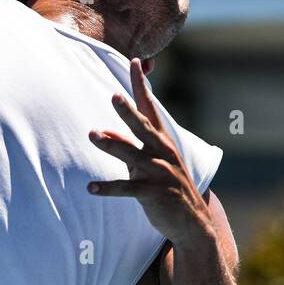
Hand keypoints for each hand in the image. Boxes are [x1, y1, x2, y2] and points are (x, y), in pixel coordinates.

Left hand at [86, 58, 213, 246]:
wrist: (192, 223)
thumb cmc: (167, 188)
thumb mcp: (149, 164)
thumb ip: (128, 148)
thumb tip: (104, 134)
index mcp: (163, 142)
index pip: (151, 108)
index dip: (142, 86)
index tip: (135, 62)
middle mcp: (163, 153)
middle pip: (144, 128)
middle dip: (129, 112)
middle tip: (114, 96)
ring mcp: (160, 173)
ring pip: (133, 156)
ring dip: (112, 144)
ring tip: (93, 135)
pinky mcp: (154, 194)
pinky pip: (127, 189)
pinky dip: (108, 188)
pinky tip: (90, 188)